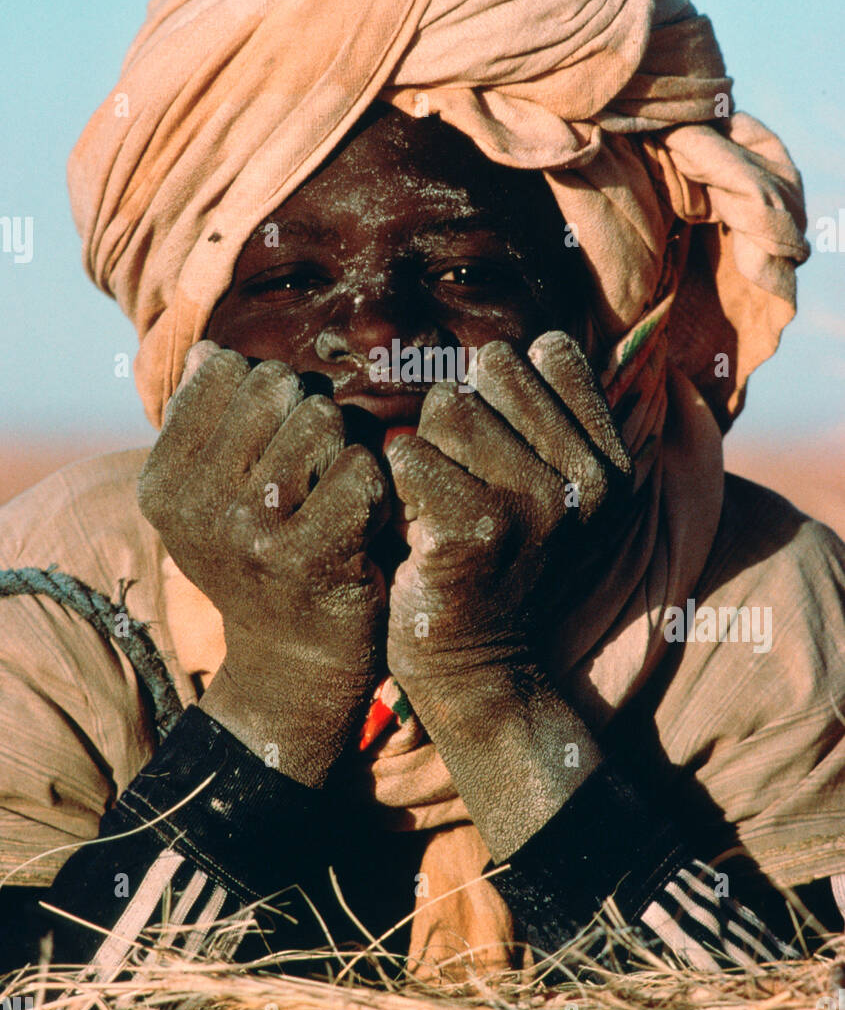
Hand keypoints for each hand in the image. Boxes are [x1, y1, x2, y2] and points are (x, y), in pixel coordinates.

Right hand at [137, 340, 390, 786]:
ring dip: (345, 450)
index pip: (228, 371)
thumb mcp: (213, 498)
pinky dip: (376, 487)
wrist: (294, 666)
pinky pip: (361, 468)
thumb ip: (209, 424)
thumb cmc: (262, 561)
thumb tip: (210, 351)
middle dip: (310, 415)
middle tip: (315, 473)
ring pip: (324, 419)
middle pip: (279, 387)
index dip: (269, 395)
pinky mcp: (310, 556)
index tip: (274, 446)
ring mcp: (250, 532)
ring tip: (336, 499)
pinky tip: (363, 522)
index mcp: (162, 482)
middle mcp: (195, 505)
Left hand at [384, 331, 631, 857]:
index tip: (501, 453)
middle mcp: (588, 477)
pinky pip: (407, 456)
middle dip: (462, 416)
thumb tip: (539, 338)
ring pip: (447, 405)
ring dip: (427, 451)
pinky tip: (418, 531)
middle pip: (492, 368)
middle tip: (465, 482)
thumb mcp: (553, 489)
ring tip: (442, 506)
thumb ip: (554, 415)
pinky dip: (397, 488)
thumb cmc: (502, 562)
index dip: (504, 392)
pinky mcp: (478, 529)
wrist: (481, 671)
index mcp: (612, 459)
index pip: (548, 353)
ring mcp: (539, 503)